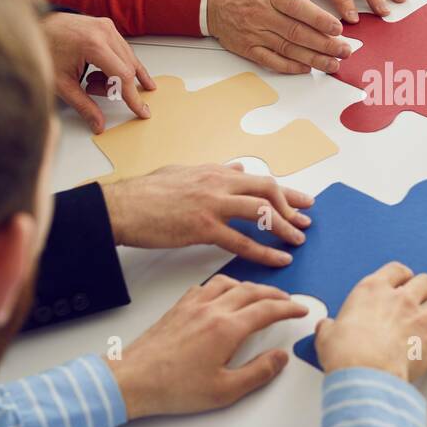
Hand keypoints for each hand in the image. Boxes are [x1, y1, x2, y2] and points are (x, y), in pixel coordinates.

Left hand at [43, 12, 155, 133]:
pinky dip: (115, 65)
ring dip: (115, 76)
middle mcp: (104, 32)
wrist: (36, 27)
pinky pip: (122, 51)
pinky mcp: (107, 26)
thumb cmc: (45, 50)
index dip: (133, 97)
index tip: (143, 111)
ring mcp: (107, 27)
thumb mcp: (62, 84)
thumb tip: (99, 124)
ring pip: (127, 60)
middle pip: (128, 68)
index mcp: (93, 44)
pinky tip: (100, 71)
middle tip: (94, 90)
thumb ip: (84, 106)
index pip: (123, 76)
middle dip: (116, 86)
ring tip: (91, 79)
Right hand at [100, 162, 312, 266]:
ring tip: (297, 240)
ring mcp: (211, 204)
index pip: (259, 178)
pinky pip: (242, 241)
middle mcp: (218, 183)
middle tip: (306, 220)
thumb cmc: (145, 193)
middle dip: (291, 205)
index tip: (302, 200)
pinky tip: (278, 260)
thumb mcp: (183, 172)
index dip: (285, 191)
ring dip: (283, 227)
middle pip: (267, 190)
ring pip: (260, 212)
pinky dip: (265, 251)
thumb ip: (213, 171)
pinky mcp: (202, 227)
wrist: (121, 207)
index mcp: (214, 171)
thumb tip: (237, 167)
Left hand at [106, 275, 308, 418]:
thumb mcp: (225, 391)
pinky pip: (207, 286)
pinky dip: (223, 286)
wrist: (133, 379)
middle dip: (274, 294)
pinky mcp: (178, 308)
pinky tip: (223, 295)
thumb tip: (280, 357)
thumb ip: (258, 372)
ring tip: (260, 294)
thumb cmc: (174, 388)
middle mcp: (212, 310)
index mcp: (227, 328)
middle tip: (287, 301)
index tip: (300, 310)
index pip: (267, 310)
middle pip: (252, 291)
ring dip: (250, 286)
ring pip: (230, 283)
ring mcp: (193, 306)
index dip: (288, 308)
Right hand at [206, 0, 351, 73]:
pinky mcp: (249, 49)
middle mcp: (263, 15)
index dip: (320, 20)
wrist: (212, 3)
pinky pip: (271, 61)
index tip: (338, 29)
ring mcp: (256, 34)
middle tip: (345, 51)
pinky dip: (290, 66)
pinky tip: (307, 68)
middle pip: (298, 32)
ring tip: (334, 63)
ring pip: (288, 49)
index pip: (298, 8)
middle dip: (325, 44)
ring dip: (314, 59)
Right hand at [315, 262, 426, 382]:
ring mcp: (419, 319)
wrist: (363, 371)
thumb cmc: (345, 352)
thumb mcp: (327, 335)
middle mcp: (400, 299)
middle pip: (426, 282)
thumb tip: (325, 328)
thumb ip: (330, 328)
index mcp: (373, 291)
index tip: (405, 277)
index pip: (394, 271)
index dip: (402, 274)